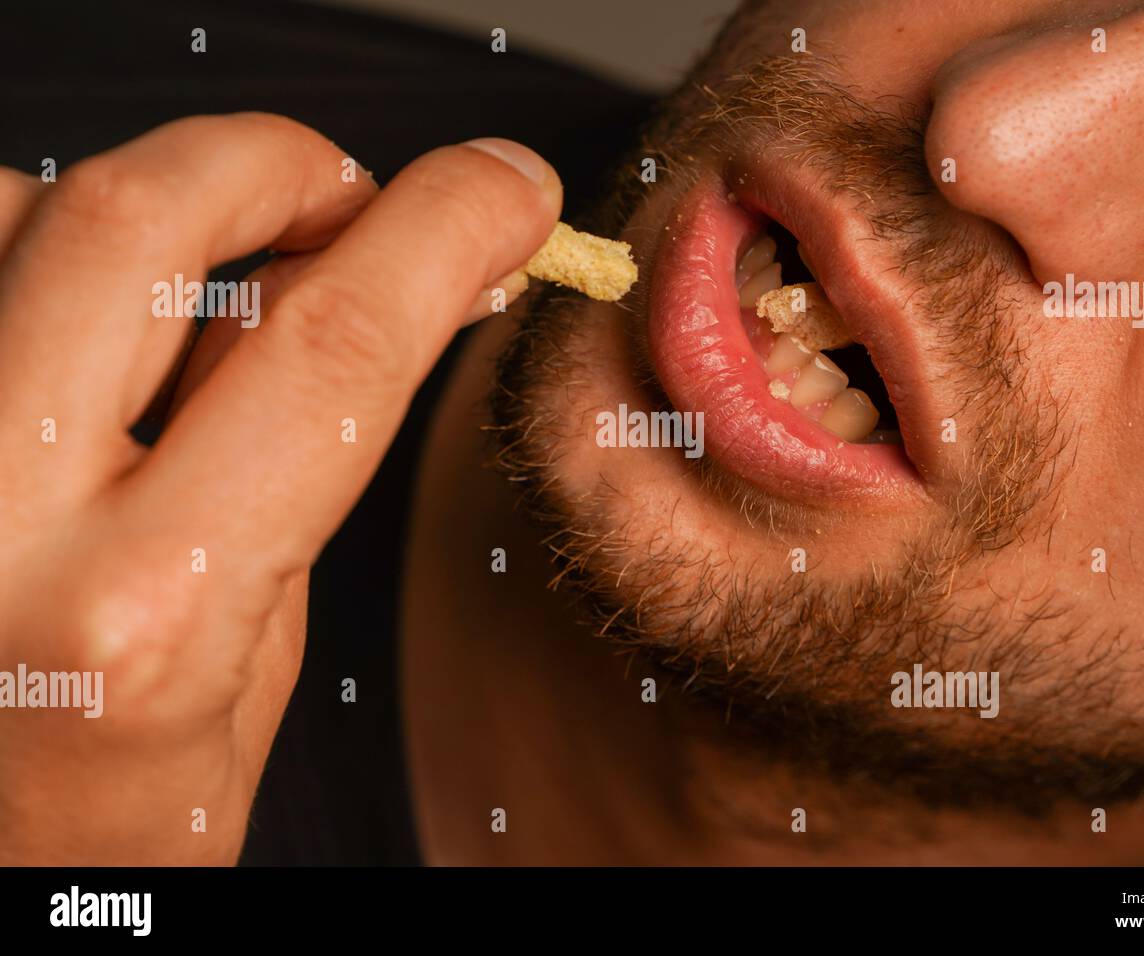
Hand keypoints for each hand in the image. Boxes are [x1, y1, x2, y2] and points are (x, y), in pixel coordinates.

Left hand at [0, 113, 559, 863]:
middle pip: (143, 212)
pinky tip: (83, 330)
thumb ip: (297, 455)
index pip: (337, 345)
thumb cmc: (108, 815)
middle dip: (283, 163)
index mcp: (149, 613)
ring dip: (148, 216)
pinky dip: (38, 250)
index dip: (449, 227)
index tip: (506, 189)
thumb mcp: (254, 650)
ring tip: (203, 292)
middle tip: (348, 199)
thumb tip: (362, 279)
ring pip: (16, 208)